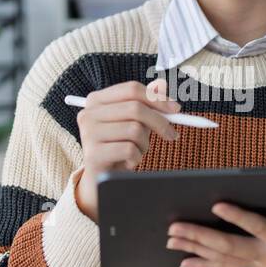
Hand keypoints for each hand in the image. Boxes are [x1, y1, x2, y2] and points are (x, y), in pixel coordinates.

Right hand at [74, 77, 181, 221]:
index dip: (157, 98)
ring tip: (137, 151)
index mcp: (96, 100)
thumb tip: (163, 89)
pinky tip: (128, 161)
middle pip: (135, 108)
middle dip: (160, 122)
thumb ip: (146, 104)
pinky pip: (130, 150)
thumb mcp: (133, 122)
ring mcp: (88, 134)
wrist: (102, 178)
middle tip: (172, 135)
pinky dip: (137, 158)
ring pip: (134, 130)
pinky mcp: (93, 154)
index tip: (176, 110)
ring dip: (144, 144)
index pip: (131, 89)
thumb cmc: (119, 145)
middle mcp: (89, 113)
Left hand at [165, 202, 265, 266]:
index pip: (261, 229)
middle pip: (230, 247)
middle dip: (200, 236)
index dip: (240, 218)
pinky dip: (203, 264)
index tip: (218, 204)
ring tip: (169, 238)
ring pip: (221, 258)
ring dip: (194, 248)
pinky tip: (182, 261)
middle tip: (175, 226)